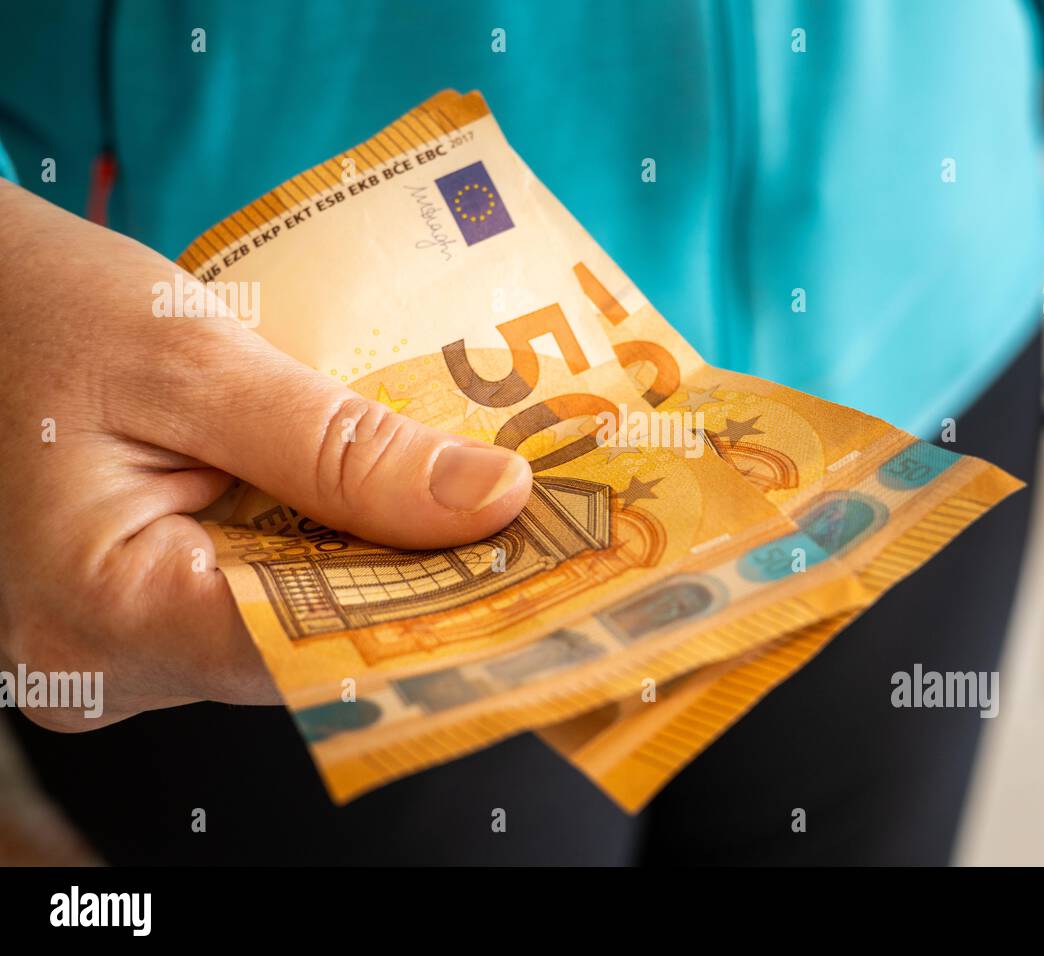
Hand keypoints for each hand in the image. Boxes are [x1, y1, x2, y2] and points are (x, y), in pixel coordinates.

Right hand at [0, 181, 532, 729]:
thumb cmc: (39, 312)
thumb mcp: (194, 359)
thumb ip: (342, 447)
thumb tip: (491, 500)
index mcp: (101, 612)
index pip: (314, 652)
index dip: (438, 609)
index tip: (539, 560)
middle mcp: (103, 668)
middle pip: (311, 649)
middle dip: (419, 581)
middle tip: (525, 516)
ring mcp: (116, 655)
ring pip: (292, 630)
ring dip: (375, 565)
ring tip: (460, 497)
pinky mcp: (137, 623)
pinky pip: (258, 607)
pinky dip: (320, 557)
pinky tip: (374, 502)